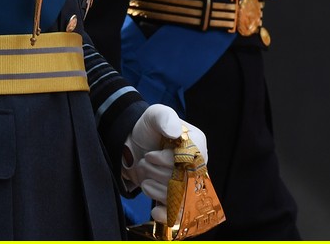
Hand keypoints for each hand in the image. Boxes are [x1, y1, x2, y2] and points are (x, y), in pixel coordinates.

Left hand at [122, 104, 209, 223]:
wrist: (132, 145)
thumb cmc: (148, 128)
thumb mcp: (155, 115)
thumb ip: (165, 118)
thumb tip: (175, 132)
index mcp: (197, 145)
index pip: (191, 160)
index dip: (169, 161)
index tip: (152, 155)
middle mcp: (196, 166)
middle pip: (183, 181)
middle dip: (157, 173)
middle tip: (145, 161)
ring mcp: (186, 184)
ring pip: (176, 197)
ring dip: (154, 187)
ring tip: (144, 173)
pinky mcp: (175, 198)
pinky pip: (177, 213)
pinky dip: (166, 214)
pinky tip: (155, 211)